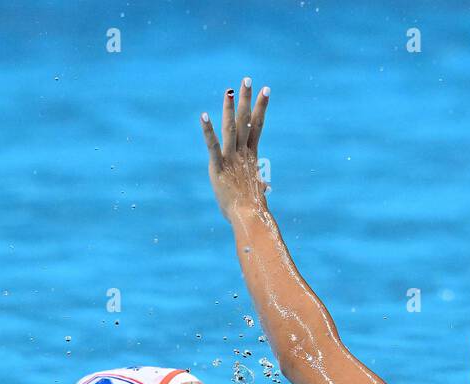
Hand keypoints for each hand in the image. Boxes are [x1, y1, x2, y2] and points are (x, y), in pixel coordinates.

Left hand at [201, 78, 269, 220]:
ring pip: (231, 128)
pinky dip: (208, 131)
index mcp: (252, 156)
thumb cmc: (252, 209)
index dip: (261, 107)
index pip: (258, 126)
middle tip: (247, 80)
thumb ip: (259, 185)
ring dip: (230, 108)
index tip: (266, 90)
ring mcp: (231, 159)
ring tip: (229, 90)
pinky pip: (212, 146)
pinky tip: (203, 116)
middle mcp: (243, 153)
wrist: (249, 217)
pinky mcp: (218, 167)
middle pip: (246, 121)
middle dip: (247, 99)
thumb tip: (265, 188)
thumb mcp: (255, 192)